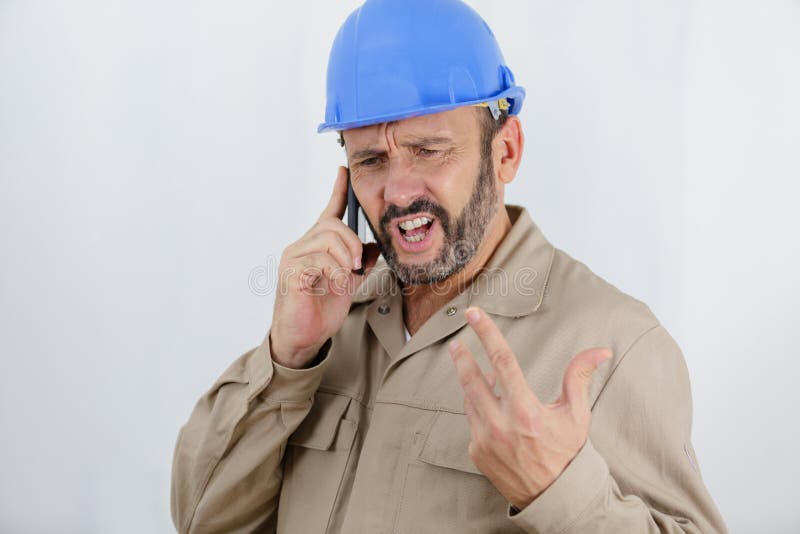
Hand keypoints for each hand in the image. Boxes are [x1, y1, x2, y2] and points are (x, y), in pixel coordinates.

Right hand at [270, 166, 379, 368]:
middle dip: (352, 243)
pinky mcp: (291, 272)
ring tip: (347, 278)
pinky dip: (335, 273)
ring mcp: (294, 258)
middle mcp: (302, 246)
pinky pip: (319, 260)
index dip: (338, 191)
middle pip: (332, 225)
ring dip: (345, 259)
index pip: (329, 212)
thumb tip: (373, 246)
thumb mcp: (349, 282)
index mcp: (317, 246)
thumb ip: (360, 263)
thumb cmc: (321, 309)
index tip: (343, 171)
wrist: (304, 337)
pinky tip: (336, 285)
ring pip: (327, 240)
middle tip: (357, 265)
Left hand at [448, 306, 610, 509]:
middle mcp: (501, 425)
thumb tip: (600, 350)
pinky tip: (490, 408)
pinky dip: (479, 409)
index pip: (502, 361)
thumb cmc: (567, 452)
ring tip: (477, 372)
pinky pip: (472, 421)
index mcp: (526, 411)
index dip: (487, 333)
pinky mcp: (476, 452)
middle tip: (457, 344)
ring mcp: (485, 439)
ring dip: (472, 384)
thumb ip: (579, 377)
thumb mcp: (576, 414)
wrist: (554, 496)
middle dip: (462, 358)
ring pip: (470, 400)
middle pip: (472, 379)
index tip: (474, 314)